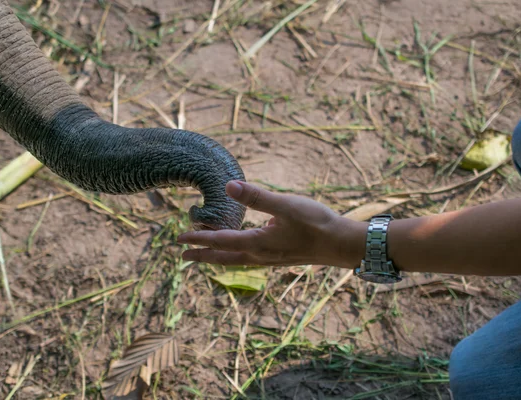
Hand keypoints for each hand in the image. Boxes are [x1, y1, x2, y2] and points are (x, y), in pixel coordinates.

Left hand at [177, 181, 366, 266]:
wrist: (341, 245)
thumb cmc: (316, 223)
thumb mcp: (285, 205)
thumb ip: (257, 197)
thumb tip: (228, 186)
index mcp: (257, 243)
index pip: (220, 241)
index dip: (198, 239)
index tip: (179, 239)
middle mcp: (259, 255)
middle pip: (223, 257)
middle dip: (202, 255)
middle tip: (182, 254)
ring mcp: (269, 258)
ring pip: (235, 259)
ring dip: (217, 256)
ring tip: (204, 253)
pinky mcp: (279, 256)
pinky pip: (248, 258)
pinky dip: (234, 255)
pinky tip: (239, 249)